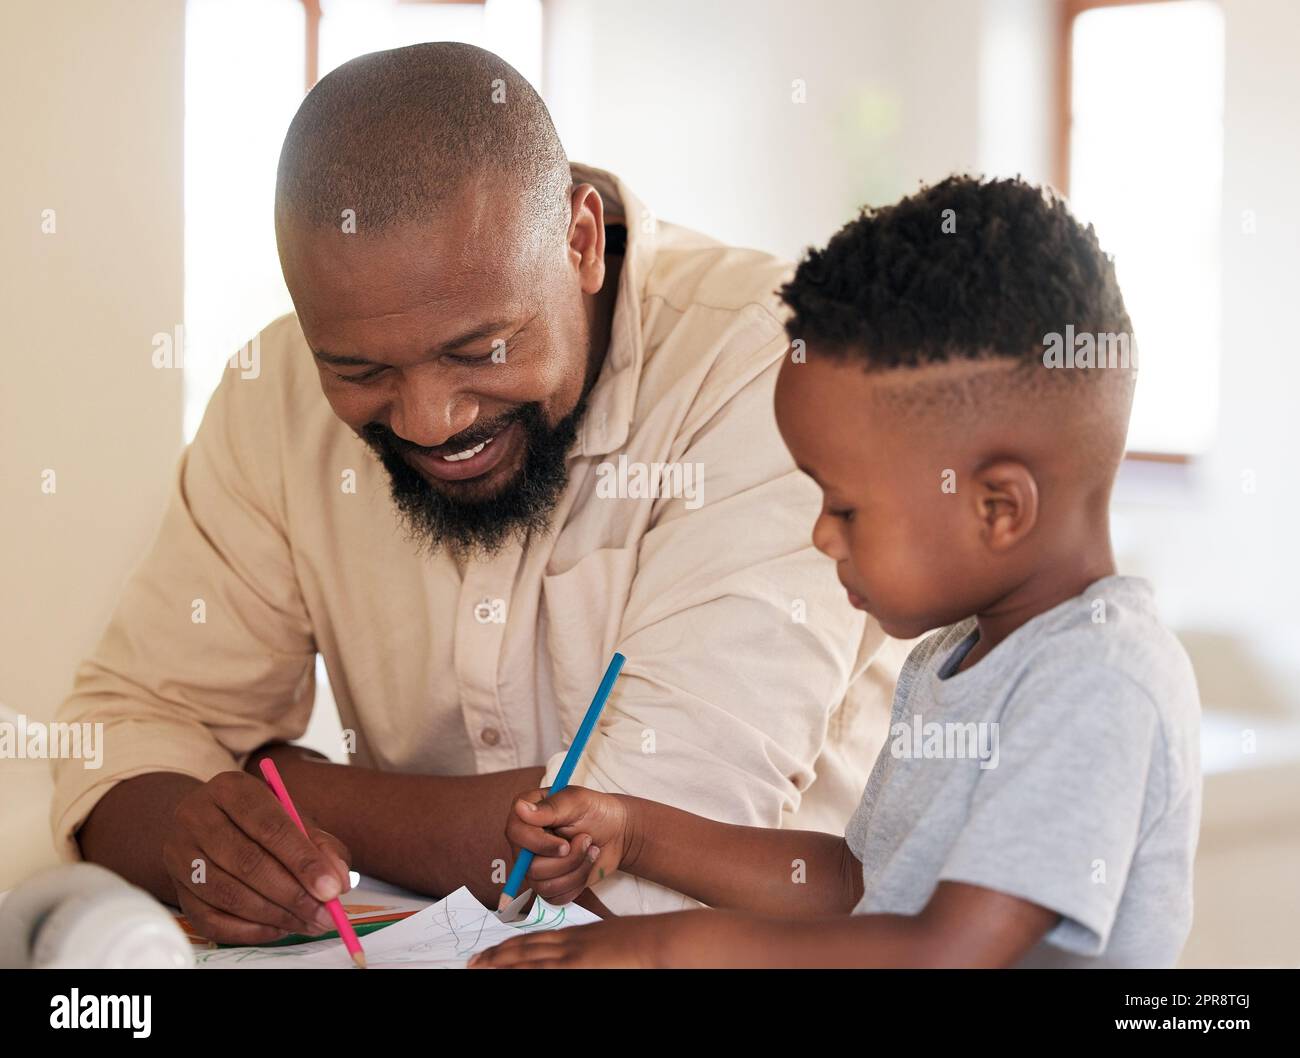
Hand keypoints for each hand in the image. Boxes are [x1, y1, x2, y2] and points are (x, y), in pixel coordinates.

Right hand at [161, 769, 352, 943]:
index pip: (269, 825)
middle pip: (247, 862)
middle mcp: (196, 817)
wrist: (205, 824)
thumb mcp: (292, 817)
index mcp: (230, 789)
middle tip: (325, 915)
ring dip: (275, 915)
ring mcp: (179, 855)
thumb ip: (320, 845)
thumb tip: (338, 881)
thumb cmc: (258, 821)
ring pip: (229, 895)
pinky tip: (279, 928)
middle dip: (293, 894)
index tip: (331, 888)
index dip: (303, 860)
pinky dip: (250, 930)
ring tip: (309, 922)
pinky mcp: (176, 889)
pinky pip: (211, 920)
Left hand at [469, 912, 692, 968]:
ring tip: (476, 969)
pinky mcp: (576, 965)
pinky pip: (540, 969)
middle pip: (524, 948)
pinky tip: (503, 974)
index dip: (511, 946)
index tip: (492, 952)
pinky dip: (520, 971)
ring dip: (498, 964)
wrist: (659, 939)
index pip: (536, 940)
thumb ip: (593, 950)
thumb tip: (584, 959)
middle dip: (495, 956)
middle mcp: (570, 942)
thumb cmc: (645, 944)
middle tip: (473, 963)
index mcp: (578, 935)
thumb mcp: (613, 943)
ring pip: (525, 959)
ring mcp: (572, 954)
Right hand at [504, 786, 634, 904]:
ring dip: (575, 870)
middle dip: (567, 859)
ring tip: (590, 850)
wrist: (617, 832)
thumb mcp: (577, 802)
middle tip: (586, 840)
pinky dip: (577, 883)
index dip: (539, 844)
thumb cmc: (596, 811)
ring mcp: (535, 866)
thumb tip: (520, 808)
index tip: (564, 844)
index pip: (516, 834)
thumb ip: (549, 808)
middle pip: (530, 867)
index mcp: (525, 816)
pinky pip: (555, 897)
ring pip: (544, 885)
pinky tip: (586, 865)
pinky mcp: (549, 884)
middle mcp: (525, 843)